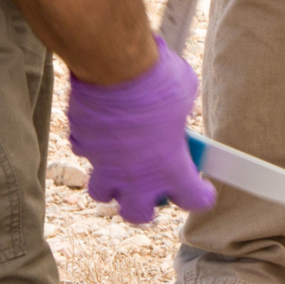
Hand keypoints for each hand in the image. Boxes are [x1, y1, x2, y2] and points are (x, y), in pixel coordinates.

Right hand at [67, 35, 215, 223]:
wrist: (115, 68)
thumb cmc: (159, 82)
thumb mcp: (184, 100)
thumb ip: (180, 120)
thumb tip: (175, 115)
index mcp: (169, 168)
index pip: (192, 199)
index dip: (200, 196)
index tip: (202, 190)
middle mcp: (135, 174)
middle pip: (137, 215)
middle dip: (145, 208)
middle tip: (154, 194)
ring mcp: (104, 162)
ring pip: (102, 192)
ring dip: (112, 186)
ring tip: (122, 171)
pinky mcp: (82, 144)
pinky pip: (86, 155)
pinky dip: (94, 149)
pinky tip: (104, 135)